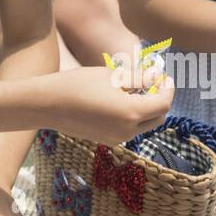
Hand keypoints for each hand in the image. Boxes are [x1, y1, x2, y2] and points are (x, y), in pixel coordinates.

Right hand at [50, 66, 174, 145]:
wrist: (48, 105)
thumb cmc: (78, 84)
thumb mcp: (111, 76)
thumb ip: (138, 78)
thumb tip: (158, 76)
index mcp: (131, 112)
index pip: (163, 103)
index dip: (168, 88)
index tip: (165, 76)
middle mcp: (128, 130)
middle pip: (157, 117)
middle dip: (159, 100)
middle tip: (152, 81)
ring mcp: (118, 138)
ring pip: (144, 124)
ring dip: (146, 108)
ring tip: (133, 87)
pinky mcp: (107, 139)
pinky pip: (129, 128)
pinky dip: (132, 115)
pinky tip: (119, 99)